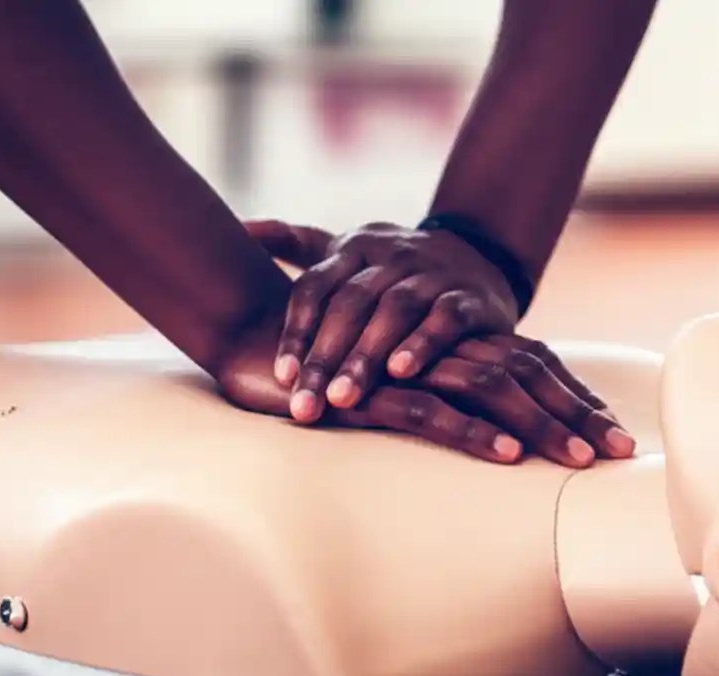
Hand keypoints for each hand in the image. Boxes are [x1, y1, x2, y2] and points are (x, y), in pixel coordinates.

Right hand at [214, 298, 633, 466]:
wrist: (254, 332)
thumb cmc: (330, 358)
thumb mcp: (394, 374)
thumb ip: (435, 381)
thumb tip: (477, 411)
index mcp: (454, 344)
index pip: (530, 366)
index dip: (573, 397)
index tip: (611, 434)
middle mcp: (441, 351)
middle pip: (528, 378)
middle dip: (576, 416)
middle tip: (619, 454)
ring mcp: (409, 368)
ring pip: (491, 393)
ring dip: (541, 427)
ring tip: (580, 462)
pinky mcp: (372, 390)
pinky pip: (432, 411)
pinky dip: (473, 433)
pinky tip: (506, 457)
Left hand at [244, 220, 519, 423]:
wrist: (477, 251)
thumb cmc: (393, 265)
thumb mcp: (347, 248)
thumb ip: (293, 240)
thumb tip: (240, 228)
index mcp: (354, 248)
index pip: (316, 287)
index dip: (296, 331)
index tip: (281, 377)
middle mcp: (391, 256)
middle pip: (351, 304)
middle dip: (325, 356)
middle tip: (306, 404)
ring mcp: (433, 273)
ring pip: (395, 310)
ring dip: (366, 354)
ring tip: (344, 397)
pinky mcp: (469, 297)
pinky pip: (445, 317)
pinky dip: (423, 342)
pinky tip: (401, 372)